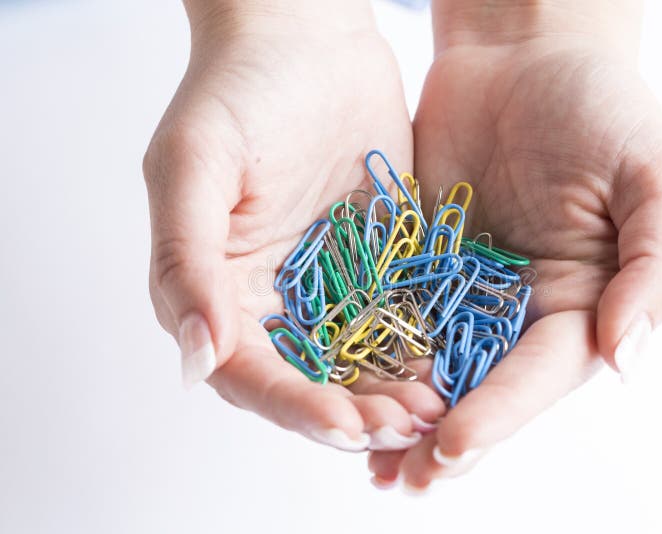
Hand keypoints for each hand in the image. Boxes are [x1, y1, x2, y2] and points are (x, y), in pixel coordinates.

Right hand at [143, 0, 444, 450]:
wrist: (308, 37)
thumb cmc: (237, 89)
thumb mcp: (193, 166)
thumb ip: (185, 261)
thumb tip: (196, 358)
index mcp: (218, 289)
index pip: (250, 372)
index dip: (295, 405)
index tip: (345, 424)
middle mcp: (272, 300)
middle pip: (310, 380)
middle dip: (355, 412)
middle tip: (405, 427)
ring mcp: (329, 285)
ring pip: (360, 359)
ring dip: (394, 391)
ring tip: (437, 408)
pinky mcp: (377, 264)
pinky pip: (400, 316)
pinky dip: (423, 346)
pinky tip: (456, 365)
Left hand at [368, 1, 661, 487]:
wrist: (524, 55)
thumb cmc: (602, 106)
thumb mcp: (654, 175)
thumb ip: (654, 265)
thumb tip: (627, 359)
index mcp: (581, 303)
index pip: (541, 373)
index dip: (500, 412)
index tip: (454, 445)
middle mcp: (520, 310)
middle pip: (482, 388)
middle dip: (443, 437)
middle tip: (402, 480)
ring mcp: (464, 289)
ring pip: (431, 365)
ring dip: (401, 414)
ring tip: (366, 461)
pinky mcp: (418, 263)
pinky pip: (392, 314)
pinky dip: (371, 354)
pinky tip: (340, 388)